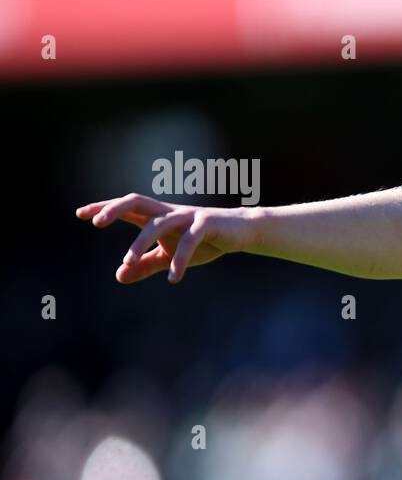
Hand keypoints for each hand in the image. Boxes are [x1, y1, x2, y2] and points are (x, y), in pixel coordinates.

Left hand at [75, 193, 256, 283]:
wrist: (242, 233)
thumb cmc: (204, 242)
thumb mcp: (169, 255)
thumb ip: (145, 264)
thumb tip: (118, 275)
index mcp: (158, 216)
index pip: (126, 208)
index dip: (103, 208)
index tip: (80, 213)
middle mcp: (169, 212)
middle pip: (137, 202)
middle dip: (115, 209)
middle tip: (96, 222)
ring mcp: (188, 216)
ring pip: (158, 222)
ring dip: (140, 241)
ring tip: (127, 260)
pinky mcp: (207, 225)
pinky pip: (189, 241)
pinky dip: (179, 259)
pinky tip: (173, 277)